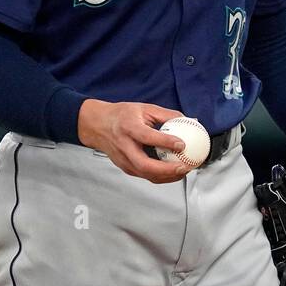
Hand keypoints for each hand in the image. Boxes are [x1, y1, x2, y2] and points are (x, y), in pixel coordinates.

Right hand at [77, 99, 191, 183]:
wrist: (97, 125)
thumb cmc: (120, 115)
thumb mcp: (144, 108)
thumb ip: (166, 115)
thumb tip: (188, 120)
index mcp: (128, 127)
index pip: (147, 137)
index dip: (165, 142)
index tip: (181, 144)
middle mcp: (124, 146)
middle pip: (144, 165)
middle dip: (167, 170)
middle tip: (184, 167)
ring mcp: (123, 160)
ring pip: (146, 174)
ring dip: (167, 176)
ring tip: (184, 171)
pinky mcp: (125, 167)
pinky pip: (145, 175)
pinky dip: (161, 176)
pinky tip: (173, 173)